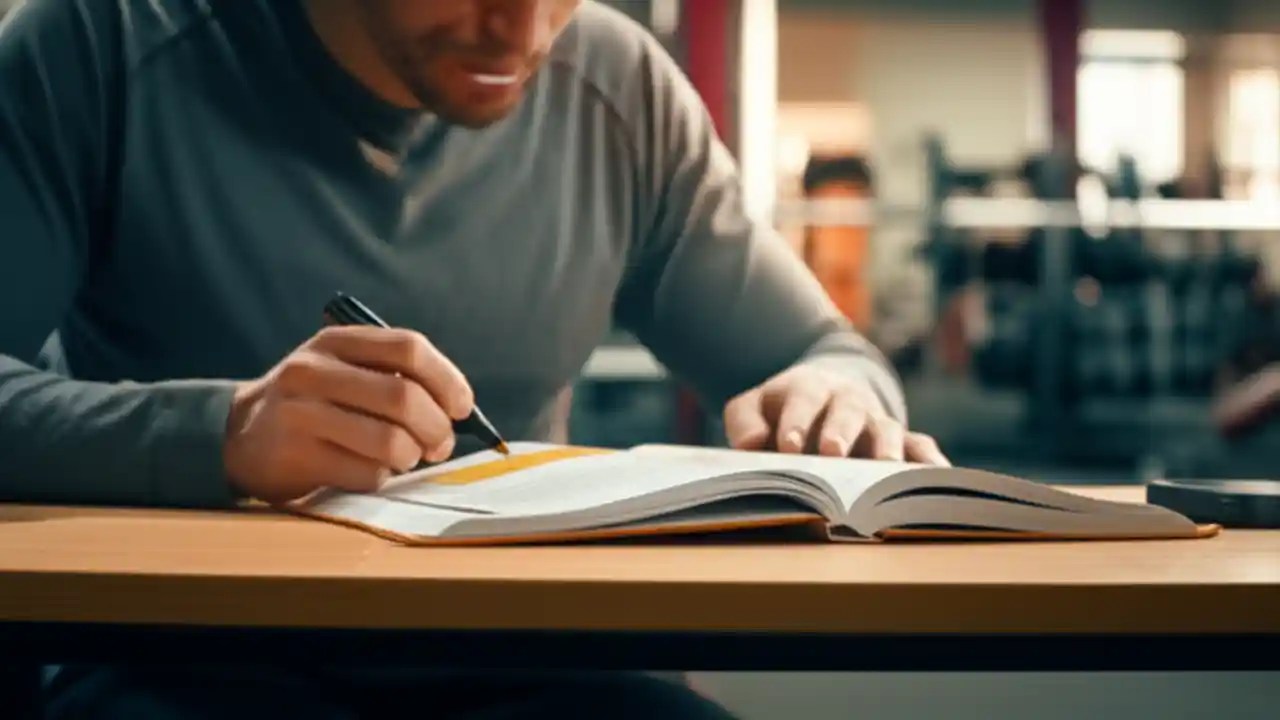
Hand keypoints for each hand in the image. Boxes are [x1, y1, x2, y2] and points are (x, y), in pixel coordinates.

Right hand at [222, 326, 474, 502]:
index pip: (409, 348)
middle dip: (436, 427)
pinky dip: (380, 478)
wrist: (242, 436)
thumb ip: (395, 377)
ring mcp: (301, 413)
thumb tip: (459, 411)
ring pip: (388, 441)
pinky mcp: (296, 456)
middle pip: (403, 397)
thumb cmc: (315, 402)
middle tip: (440, 444)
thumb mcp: (345, 370)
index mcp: (337, 341)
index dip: (447, 379)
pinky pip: (365, 474)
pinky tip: (368, 471)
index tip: (463, 407)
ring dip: (410, 456)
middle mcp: (314, 370)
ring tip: (406, 458)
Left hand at [723, 364, 948, 464]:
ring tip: (887, 472)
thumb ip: (744, 422)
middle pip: (847, 411)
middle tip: (833, 454)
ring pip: (886, 429)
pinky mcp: (900, 440)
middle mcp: (847, 401)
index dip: (797, 421)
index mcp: (809, 388)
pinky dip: (930, 461)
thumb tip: (751, 445)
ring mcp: (876, 420)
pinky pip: (920, 446)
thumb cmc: (782, 409)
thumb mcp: (754, 406)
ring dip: (887, 449)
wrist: (826, 391)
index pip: (803, 399)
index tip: (789, 446)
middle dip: (841, 431)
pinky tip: (940, 478)